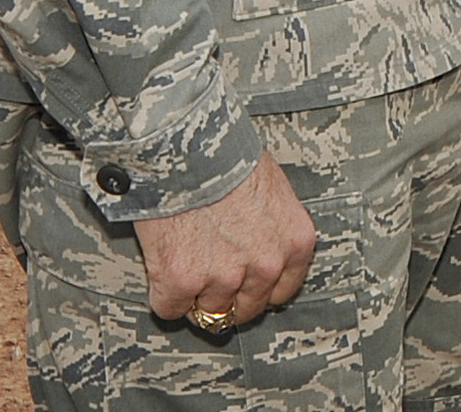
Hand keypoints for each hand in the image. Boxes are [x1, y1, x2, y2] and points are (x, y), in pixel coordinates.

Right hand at [135, 153, 315, 329]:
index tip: (243, 282)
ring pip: (209, 312)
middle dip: (227, 295)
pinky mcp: (182, 282)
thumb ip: (272, 231)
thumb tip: (259, 249)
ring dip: (195, 294)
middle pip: (246, 309)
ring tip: (186, 260)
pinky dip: (164, 294)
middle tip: (208, 272)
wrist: (190, 148)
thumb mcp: (274, 193)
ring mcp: (224, 277)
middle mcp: (266, 265)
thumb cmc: (230, 159)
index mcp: (295, 243)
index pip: (282, 293)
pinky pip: (171, 308)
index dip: (258, 288)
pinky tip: (164, 266)